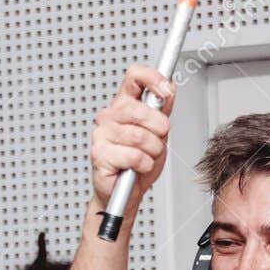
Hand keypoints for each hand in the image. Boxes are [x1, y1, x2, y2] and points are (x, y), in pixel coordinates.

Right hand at [90, 64, 175, 210]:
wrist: (127, 192)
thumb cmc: (139, 162)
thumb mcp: (158, 132)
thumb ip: (163, 109)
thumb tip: (169, 88)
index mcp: (123, 104)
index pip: (134, 77)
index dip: (152, 79)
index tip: (165, 91)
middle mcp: (110, 116)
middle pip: (140, 109)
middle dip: (158, 128)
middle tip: (158, 140)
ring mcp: (102, 134)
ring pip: (139, 136)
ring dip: (153, 150)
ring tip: (148, 157)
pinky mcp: (100, 154)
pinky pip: (133, 155)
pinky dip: (144, 164)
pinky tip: (139, 166)